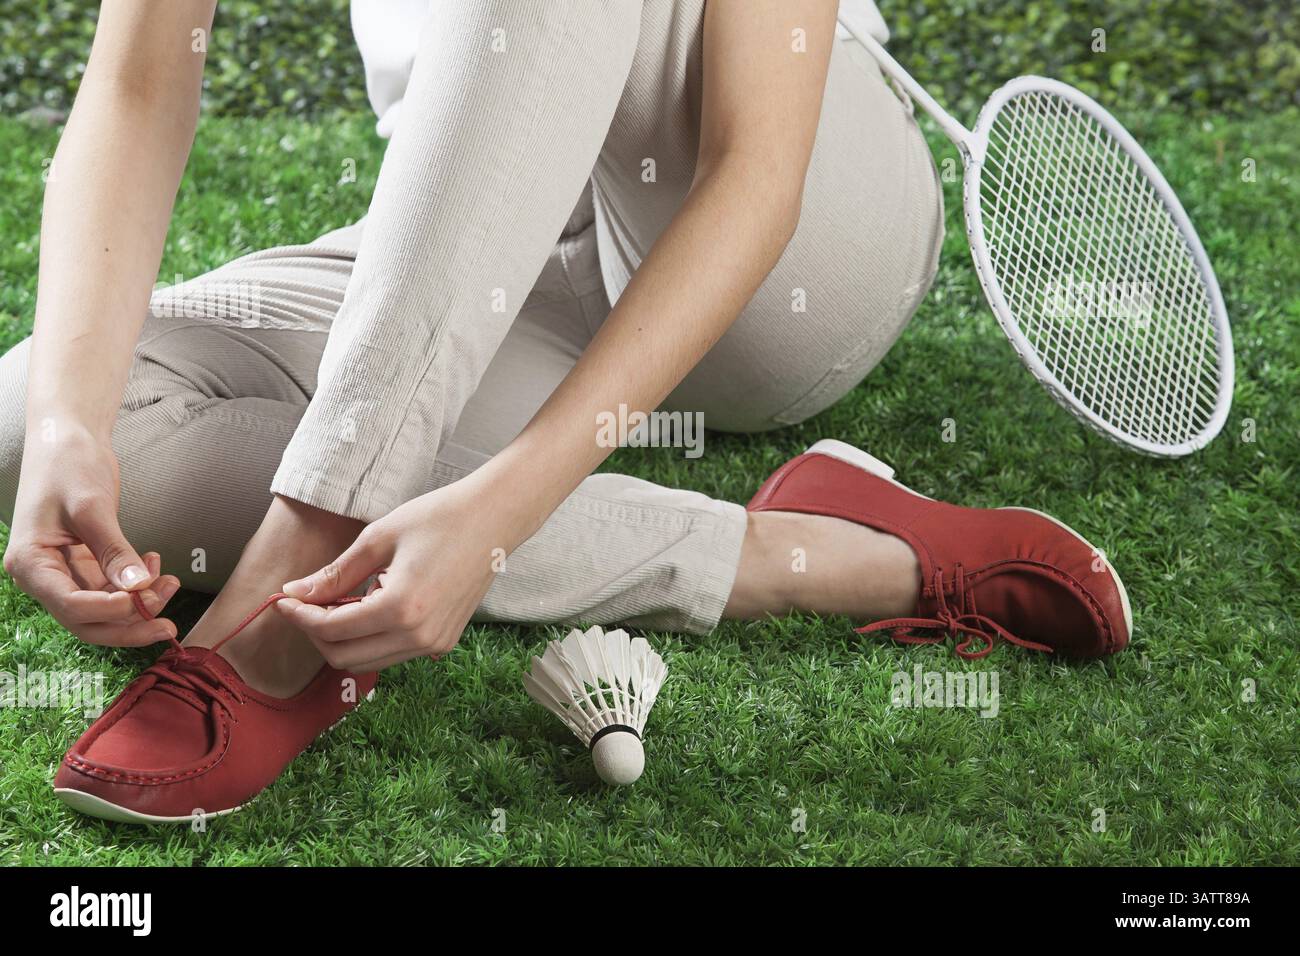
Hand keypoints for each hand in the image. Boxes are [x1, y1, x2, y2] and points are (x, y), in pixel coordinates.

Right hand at [3, 424, 179, 644]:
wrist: (68, 438)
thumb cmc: (68, 464)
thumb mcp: (91, 507)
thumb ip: (114, 550)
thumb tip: (138, 587)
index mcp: (30, 563)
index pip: (70, 605)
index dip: (109, 611)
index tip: (142, 600)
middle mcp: (44, 575)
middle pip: (86, 620)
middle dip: (128, 625)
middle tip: (167, 624)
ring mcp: (66, 571)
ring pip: (103, 608)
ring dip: (138, 604)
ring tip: (170, 584)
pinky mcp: (86, 563)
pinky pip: (112, 588)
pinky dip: (137, 585)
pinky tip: (158, 567)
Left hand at [275, 477, 508, 671]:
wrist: (495, 519)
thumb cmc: (439, 518)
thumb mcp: (378, 538)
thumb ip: (335, 573)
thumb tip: (294, 592)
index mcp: (401, 608)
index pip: (332, 630)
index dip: (300, 617)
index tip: (282, 600)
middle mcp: (419, 636)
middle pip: (344, 658)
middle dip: (316, 633)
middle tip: (305, 603)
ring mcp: (434, 644)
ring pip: (368, 661)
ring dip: (343, 638)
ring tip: (339, 601)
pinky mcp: (443, 642)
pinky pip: (393, 653)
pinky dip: (370, 638)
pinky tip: (371, 604)